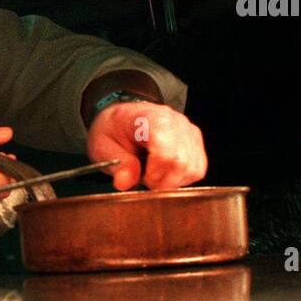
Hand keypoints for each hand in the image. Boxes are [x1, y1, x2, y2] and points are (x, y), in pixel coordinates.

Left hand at [86, 102, 206, 190]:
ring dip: (172, 181)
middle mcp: (176, 122)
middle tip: (146, 178)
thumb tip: (125, 182)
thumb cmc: (114, 129)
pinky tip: (165, 173)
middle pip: (182, 163)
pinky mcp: (196, 143)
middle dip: (163, 181)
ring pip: (192, 169)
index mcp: (151, 118)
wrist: (122, 119)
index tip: (142, 177)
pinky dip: (181, 178)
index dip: (155, 173)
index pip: (166, 152)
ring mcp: (189, 131)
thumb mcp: (103, 146)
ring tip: (154, 174)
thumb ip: (117, 164)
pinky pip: (197, 170)